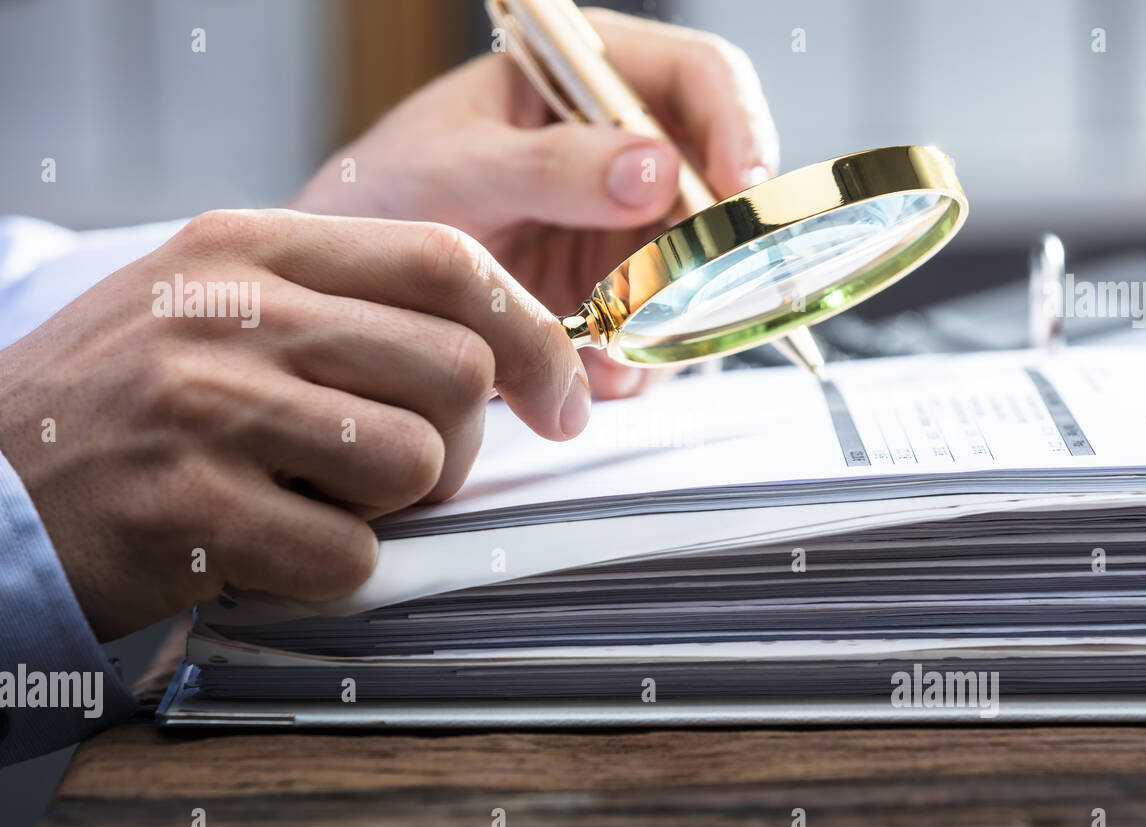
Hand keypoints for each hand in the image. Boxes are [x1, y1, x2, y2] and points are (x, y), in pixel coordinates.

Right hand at [0, 210, 588, 638]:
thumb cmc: (127, 405)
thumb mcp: (220, 309)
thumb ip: (350, 310)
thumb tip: (506, 356)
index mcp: (251, 246)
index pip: (447, 261)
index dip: (533, 335)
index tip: (561, 400)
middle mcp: (231, 310)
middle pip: (456, 367)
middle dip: (459, 443)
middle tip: (398, 472)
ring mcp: (205, 406)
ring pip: (417, 462)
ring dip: (389, 506)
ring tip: (306, 501)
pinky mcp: (190, 510)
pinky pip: (350, 555)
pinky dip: (329, 570)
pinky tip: (262, 548)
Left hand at [291, 8, 779, 397]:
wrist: (346, 289)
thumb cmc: (379, 197)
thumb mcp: (454, 171)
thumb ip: (550, 166)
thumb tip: (658, 168)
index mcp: (587, 81)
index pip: (698, 79)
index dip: (738, 126)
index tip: (741, 188)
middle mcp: (621, 152)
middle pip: (719, 185)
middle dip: (718, 244)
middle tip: (698, 293)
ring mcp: (623, 228)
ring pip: (702, 268)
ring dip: (680, 314)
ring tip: (622, 349)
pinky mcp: (615, 295)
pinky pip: (664, 328)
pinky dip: (645, 358)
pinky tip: (600, 371)